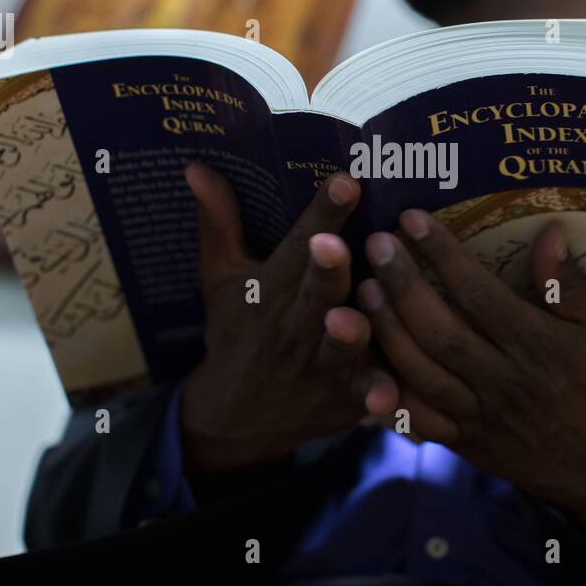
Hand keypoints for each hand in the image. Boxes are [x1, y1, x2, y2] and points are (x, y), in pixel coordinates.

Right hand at [180, 163, 397, 474]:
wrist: (234, 420)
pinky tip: (387, 398)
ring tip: (351, 321)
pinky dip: (374, 398)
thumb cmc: (237, 332)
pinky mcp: (346, 400)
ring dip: (346, 334)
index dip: (322, 212)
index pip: (297, 244)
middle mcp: (295, 326)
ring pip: (340, 346)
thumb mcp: (221, 279)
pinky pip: (363, 397)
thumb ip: (219, 222)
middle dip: (325, 269)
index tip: (345, 180)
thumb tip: (198, 166)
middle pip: (317, 292)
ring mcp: (322, 367)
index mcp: (269, 290)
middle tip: (333, 244)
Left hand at [358, 209, 585, 560]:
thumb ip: (572, 284)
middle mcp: (502, 379)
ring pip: (420, 371)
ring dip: (386, 329)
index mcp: (537, 345)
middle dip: (402, 284)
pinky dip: (385, 391)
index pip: (481, 293)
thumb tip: (550, 232)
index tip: (413, 218)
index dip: (444, 254)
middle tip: (376, 243)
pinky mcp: (460, 441)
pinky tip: (362, 357)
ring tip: (362, 287)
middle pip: (440, 330)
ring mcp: (476, 414)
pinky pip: (415, 420)